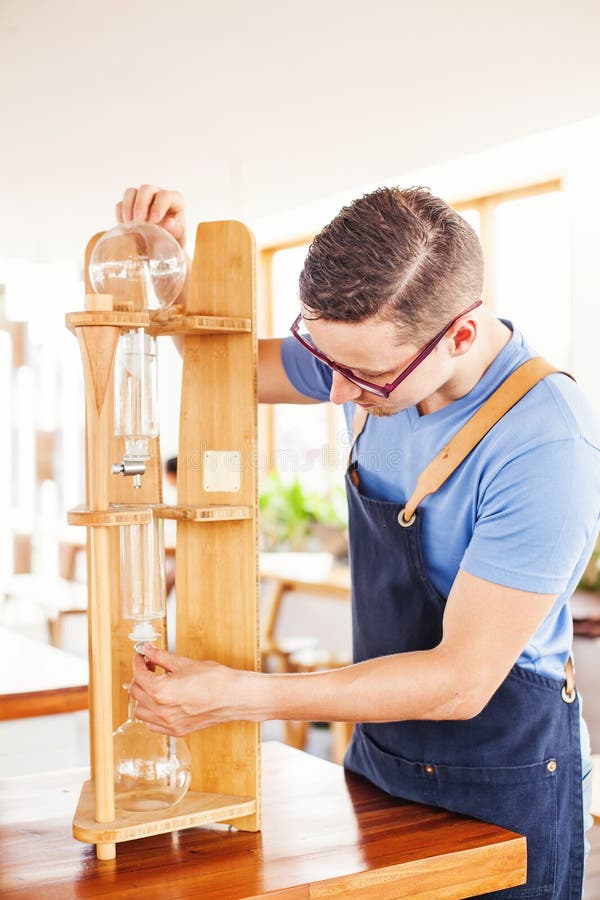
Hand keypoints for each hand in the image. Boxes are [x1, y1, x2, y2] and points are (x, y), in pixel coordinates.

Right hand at [116, 185, 185, 246]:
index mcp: (174, 200)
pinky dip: (121, 214)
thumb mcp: (179, 238)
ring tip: (129, 224)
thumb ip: (177, 230)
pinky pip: (121, 203)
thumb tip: (169, 222)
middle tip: (139, 221)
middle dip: (141, 204)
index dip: (159, 206)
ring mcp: (142, 199)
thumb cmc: (174, 240)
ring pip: (131, 192)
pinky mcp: (130, 206)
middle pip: (146, 189)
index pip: (165, 195)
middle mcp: (157, 195)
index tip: (154, 221)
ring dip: (128, 207)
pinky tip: (125, 226)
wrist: (163, 248)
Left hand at [129, 644, 258, 735]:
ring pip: (140, 711)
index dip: (138, 662)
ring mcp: (169, 723)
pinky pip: (152, 725)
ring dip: (143, 697)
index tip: (141, 656)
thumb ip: (162, 657)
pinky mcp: (177, 730)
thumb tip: (149, 650)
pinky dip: (152, 714)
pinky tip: (161, 703)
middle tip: (149, 666)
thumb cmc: (215, 680)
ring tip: (154, 685)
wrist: (234, 697)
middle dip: (140, 677)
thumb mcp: (185, 663)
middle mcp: (161, 710)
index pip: (138, 675)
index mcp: (161, 691)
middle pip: (136, 693)